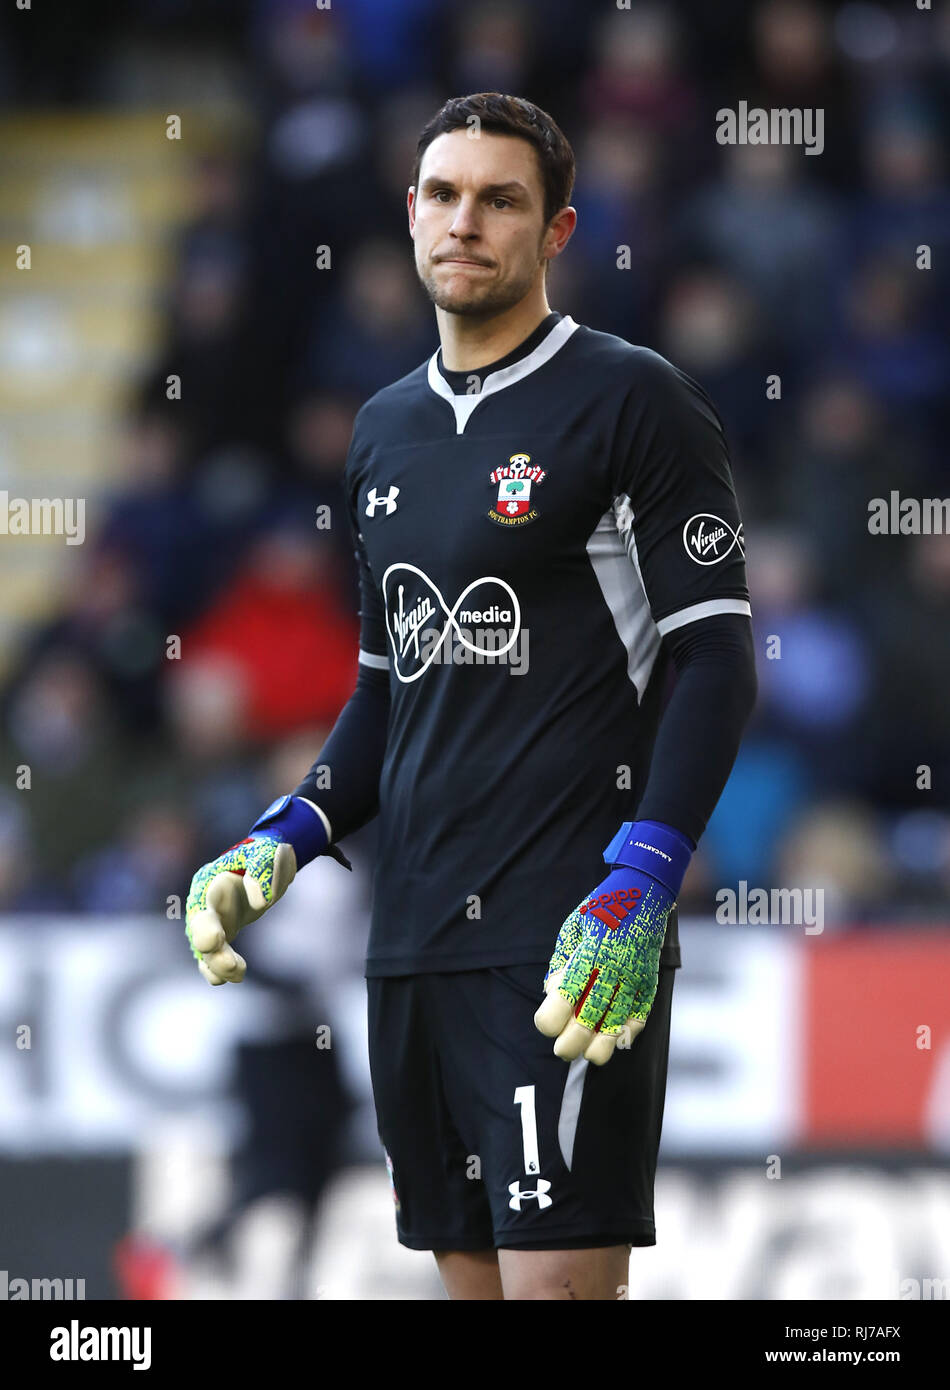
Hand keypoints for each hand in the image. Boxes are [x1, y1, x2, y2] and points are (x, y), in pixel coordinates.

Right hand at [185, 832, 296, 985]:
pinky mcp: (221, 936)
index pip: (203, 901)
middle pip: (199, 929)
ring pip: (205, 950)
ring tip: (240, 973)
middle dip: (208, 946)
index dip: (206, 922)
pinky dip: (220, 971)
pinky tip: (235, 977)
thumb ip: (263, 870)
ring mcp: (211, 922)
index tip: (218, 939)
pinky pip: (214, 959)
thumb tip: (260, 902)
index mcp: (210, 880)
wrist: (268, 863)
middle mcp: (205, 904)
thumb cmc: (264, 854)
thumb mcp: (266, 853)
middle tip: (227, 961)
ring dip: (218, 964)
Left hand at [534, 866, 672, 1065]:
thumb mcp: (572, 927)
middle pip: (590, 1018)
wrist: (645, 892)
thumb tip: (552, 994)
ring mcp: (635, 978)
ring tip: (587, 1054)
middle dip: (572, 1041)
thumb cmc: (601, 910)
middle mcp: (615, 968)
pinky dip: (626, 1034)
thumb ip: (561, 962)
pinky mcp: (650, 983)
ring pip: (617, 1024)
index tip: (545, 1023)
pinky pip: (639, 1017)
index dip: (552, 1017)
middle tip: (561, 1049)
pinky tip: (612, 1041)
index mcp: (590, 952)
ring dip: (600, 1046)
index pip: (567, 995)